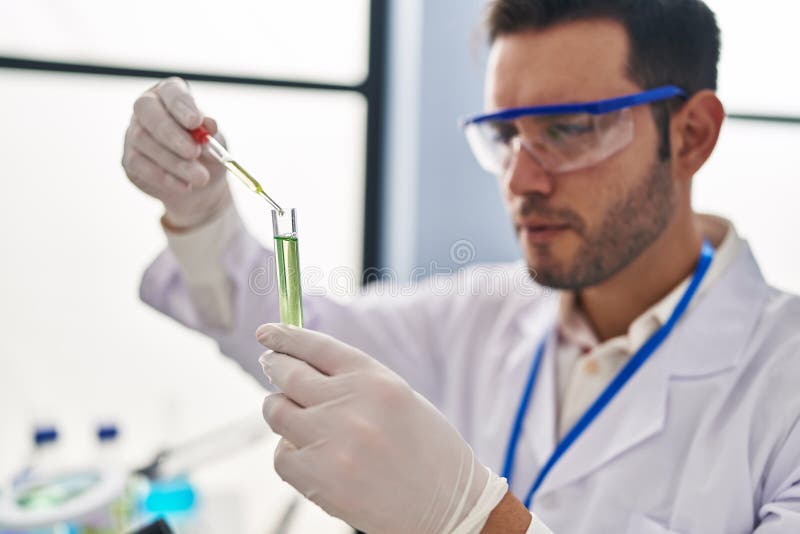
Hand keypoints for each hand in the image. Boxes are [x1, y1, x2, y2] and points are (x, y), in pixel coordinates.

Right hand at [122, 77, 230, 228]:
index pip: (170, 91)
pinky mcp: (129, 159)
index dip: (181, 105)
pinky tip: (185, 186)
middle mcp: (147, 108)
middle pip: (148, 111)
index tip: (196, 122)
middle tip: (194, 152)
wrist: (200, 184)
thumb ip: (211, 133)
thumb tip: (209, 124)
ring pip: (144, 141)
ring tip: (201, 177)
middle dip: (171, 133)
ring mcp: (133, 133)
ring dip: (175, 161)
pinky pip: (139, 165)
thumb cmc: (207, 153)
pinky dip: (164, 177)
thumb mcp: (216, 142)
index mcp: (170, 95)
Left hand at [256, 324, 507, 533]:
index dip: (286, 336)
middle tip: (271, 364)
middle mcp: (349, 404)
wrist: (449, 508)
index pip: (316, 346)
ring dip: (279, 409)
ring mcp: (329, 441)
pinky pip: (281, 455)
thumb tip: (306, 368)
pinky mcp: (317, 477)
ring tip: (294, 415)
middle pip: (289, 374)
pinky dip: (290, 453)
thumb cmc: (429, 452)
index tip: (268, 333)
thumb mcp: (400, 399)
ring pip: (276, 411)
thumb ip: (355, 382)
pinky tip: (310, 456)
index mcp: (375, 380)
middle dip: (276, 366)